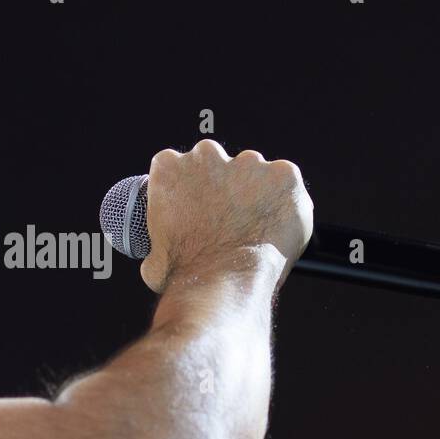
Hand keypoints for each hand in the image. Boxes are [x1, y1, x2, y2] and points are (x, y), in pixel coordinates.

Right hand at [139, 140, 313, 293]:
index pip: (177, 164)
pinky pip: (286, 182)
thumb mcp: (153, 260)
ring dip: (254, 192)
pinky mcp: (283, 174)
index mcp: (169, 168)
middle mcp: (207, 155)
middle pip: (216, 161)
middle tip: (226, 219)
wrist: (223, 283)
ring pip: (253, 171)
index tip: (196, 207)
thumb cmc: (184, 274)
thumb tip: (157, 259)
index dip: (189, 186)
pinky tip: (276, 226)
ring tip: (254, 228)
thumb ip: (156, 246)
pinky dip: (284, 201)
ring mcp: (248, 162)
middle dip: (221, 184)